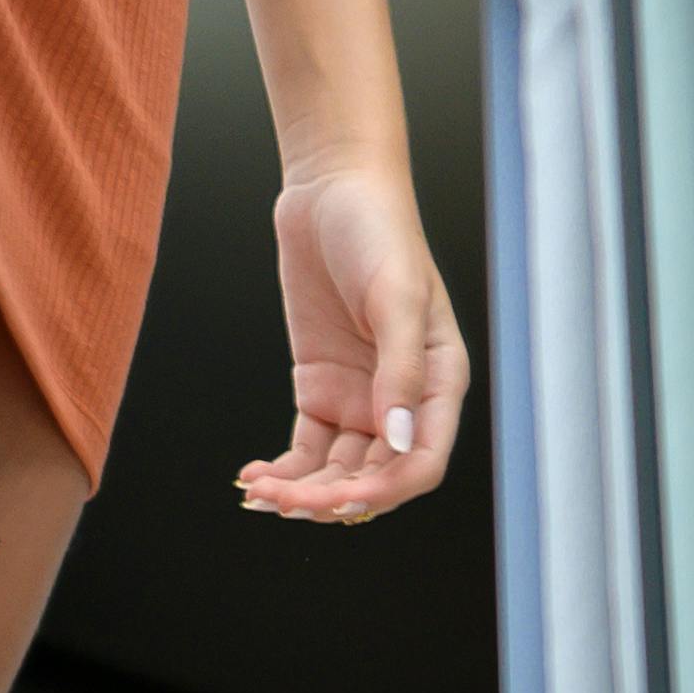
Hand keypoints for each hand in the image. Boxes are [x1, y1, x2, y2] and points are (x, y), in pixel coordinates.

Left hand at [235, 160, 467, 523]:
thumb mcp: (397, 294)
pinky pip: (307, 447)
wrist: (332, 187)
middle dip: (333, 499)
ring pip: (337, 470)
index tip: (341, 498)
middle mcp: (401, 399)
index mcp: (438, 382)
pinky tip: (255, 478)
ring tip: (262, 494)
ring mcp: (360, 395)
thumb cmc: (379, 229)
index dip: (385, 491)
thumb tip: (399, 442)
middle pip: (374, 476)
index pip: (420, 462)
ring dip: (304, 492)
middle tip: (287, 505)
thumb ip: (400, 370)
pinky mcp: (320, 385)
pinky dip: (285, 470)